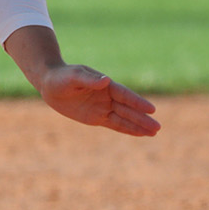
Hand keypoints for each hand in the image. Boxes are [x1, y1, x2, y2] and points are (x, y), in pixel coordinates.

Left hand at [2, 25, 159, 136]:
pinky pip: (115, 124)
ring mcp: (103, 107)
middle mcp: (107, 96)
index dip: (137, 102)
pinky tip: (139, 134)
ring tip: (154, 132)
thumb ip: (89, 79)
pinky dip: (127, 129)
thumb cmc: (62, 76)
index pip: (124, 95)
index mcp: (105, 85)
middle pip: (128, 109)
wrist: (50, 83)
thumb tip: (106, 81)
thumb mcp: (74, 76)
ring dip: (138, 126)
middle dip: (142, 119)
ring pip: (124, 118)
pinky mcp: (96, 117)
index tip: (151, 109)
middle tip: (158, 127)